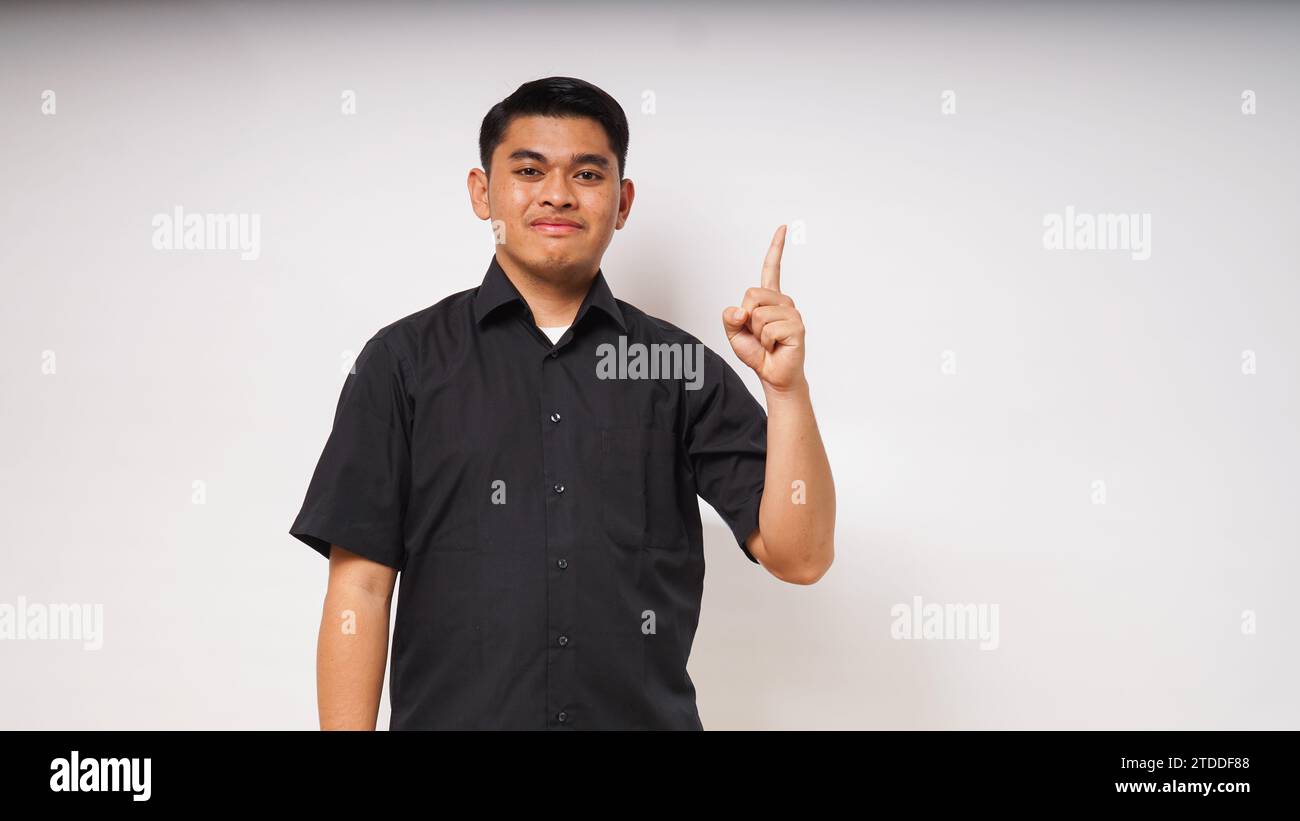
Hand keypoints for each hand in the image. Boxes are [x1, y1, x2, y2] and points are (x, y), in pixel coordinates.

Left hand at [722, 225, 806, 392]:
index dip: (776, 248)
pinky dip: (765, 342)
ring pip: (758, 314)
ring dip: (756, 333)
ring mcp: (792, 314)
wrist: (773, 375)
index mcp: (770, 299)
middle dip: (746, 318)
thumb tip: (740, 310)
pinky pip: (767, 329)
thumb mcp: (734, 332)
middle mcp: (783, 302)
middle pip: (751, 294)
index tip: (782, 227)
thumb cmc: (757, 353)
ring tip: (767, 342)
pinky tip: (775, 347)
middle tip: (758, 335)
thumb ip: (730, 317)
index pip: (772, 268)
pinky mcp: (797, 328)